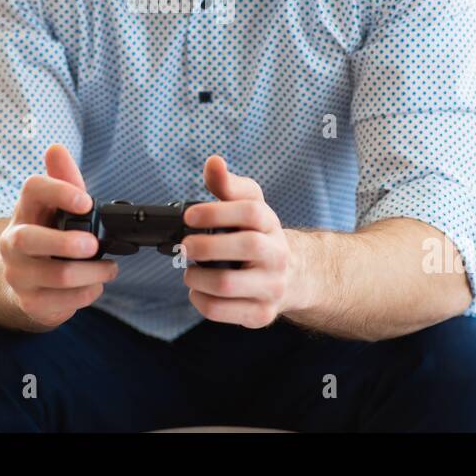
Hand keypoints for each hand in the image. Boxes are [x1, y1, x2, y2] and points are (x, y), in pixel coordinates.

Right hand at [0, 144, 118, 328]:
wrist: (24, 280)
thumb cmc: (46, 236)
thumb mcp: (55, 208)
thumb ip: (63, 179)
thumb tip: (56, 148)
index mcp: (24, 211)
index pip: (32, 190)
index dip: (59, 191)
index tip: (86, 201)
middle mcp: (13, 243)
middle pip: (29, 240)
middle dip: (66, 243)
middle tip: (94, 245)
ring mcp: (18, 275)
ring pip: (56, 276)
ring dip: (93, 272)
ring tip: (109, 268)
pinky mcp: (29, 302)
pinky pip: (64, 302)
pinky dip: (87, 293)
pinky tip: (94, 284)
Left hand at [180, 155, 296, 328]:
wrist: (291, 277)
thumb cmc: (258, 236)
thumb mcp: (248, 207)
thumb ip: (227, 185)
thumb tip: (213, 161)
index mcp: (271, 225)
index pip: (251, 211)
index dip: (217, 211)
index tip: (189, 215)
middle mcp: (277, 255)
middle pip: (246, 246)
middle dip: (206, 246)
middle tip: (184, 247)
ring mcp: (272, 287)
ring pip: (228, 284)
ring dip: (197, 277)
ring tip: (189, 271)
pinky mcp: (261, 314)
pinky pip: (223, 311)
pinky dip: (201, 301)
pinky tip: (197, 290)